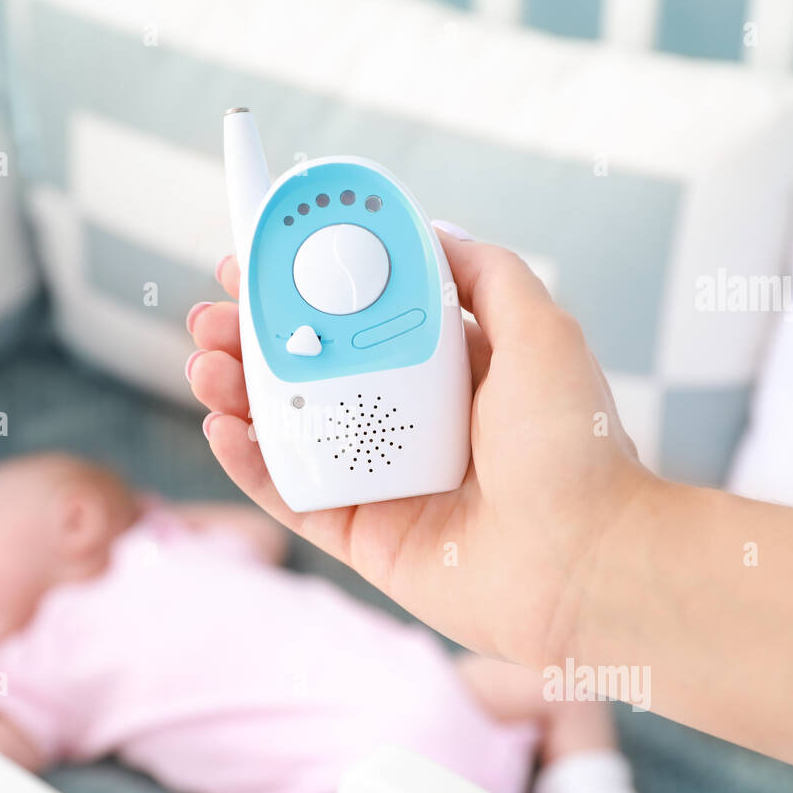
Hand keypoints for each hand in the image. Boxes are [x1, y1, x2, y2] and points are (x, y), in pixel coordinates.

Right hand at [186, 228, 652, 665]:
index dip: (309, 284)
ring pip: (290, 428)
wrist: (587, 562)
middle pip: (311, 368)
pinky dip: (249, 463)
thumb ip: (487, 274)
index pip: (360, 316)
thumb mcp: (542, 331)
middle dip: (255, 336)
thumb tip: (432, 230)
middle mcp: (408, 419)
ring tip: (205, 362)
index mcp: (447, 370)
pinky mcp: (362, 534)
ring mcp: (380, 477)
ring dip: (239, 392)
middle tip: (213, 311)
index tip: (264, 254)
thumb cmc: (574, 448)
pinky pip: (291, 494)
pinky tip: (222, 427)